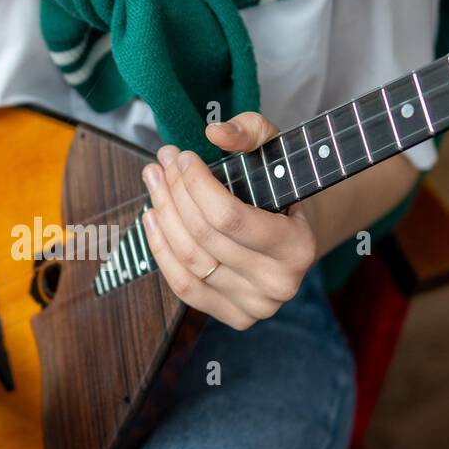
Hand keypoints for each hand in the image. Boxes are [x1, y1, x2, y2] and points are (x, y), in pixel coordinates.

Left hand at [140, 112, 317, 330]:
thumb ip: (251, 132)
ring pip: (189, 260)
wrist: (295, 238)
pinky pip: (184, 286)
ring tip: (153, 182)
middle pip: (204, 237)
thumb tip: (214, 133)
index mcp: (297, 247)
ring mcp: (254, 307)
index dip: (197, 185)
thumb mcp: (276, 151)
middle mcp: (278, 284)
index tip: (181, 157)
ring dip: (162, 216)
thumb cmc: (283, 192)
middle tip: (161, 164)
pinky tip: (151, 218)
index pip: (229, 218)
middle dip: (174, 193)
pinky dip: (161, 250)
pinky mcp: (233, 317)